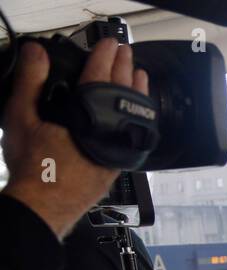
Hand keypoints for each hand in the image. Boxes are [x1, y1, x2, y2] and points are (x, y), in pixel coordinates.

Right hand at [1, 38, 149, 238]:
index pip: (99, 75)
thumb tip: (36, 53)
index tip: (109, 44)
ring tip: (140, 75)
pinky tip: (138, 114)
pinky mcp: (120, 162)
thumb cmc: (33, 166)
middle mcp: (108, 129)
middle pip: (121, 91)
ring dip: (137, 90)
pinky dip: (138, 116)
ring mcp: (117, 147)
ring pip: (134, 113)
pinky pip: (136, 133)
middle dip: (124, 67)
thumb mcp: (21, 116)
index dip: (104, 55)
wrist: (46, 204)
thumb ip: (30, 81)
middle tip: (126, 52)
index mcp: (85, 113)